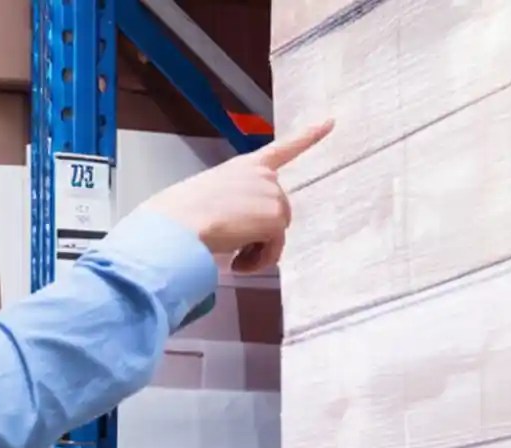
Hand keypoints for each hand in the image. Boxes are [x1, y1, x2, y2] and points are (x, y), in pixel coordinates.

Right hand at [140, 119, 334, 273]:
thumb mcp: (207, 196)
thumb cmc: (180, 213)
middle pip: (277, 211)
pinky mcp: (275, 219)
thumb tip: (233, 229)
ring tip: (231, 254)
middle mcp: (263, 177)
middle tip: (233, 246)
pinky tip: (238, 262)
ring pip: (276, 233)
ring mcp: (272, 196)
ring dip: (256, 249)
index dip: (309, 136)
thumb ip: (231, 202)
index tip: (330, 122)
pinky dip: (258, 260)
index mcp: (244, 166)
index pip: (283, 148)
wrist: (180, 223)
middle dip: (259, 232)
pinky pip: (274, 249)